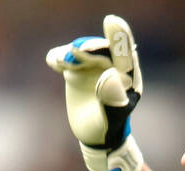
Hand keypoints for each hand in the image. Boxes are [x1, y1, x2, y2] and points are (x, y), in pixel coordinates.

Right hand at [46, 14, 143, 170]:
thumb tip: (109, 75)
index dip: (118, 37)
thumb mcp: (112, 118)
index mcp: (128, 77)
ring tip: (60, 63)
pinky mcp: (78, 68)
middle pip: (100, 49)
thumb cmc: (107, 128)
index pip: (125, 54)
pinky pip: (65, 56)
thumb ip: (113, 99)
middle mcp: (112, 66)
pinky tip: (55, 65)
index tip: (111, 21)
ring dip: (70, 53)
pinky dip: (58, 57)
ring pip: (81, 50)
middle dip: (87, 48)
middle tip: (73, 54)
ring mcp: (94, 65)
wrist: (94, 135)